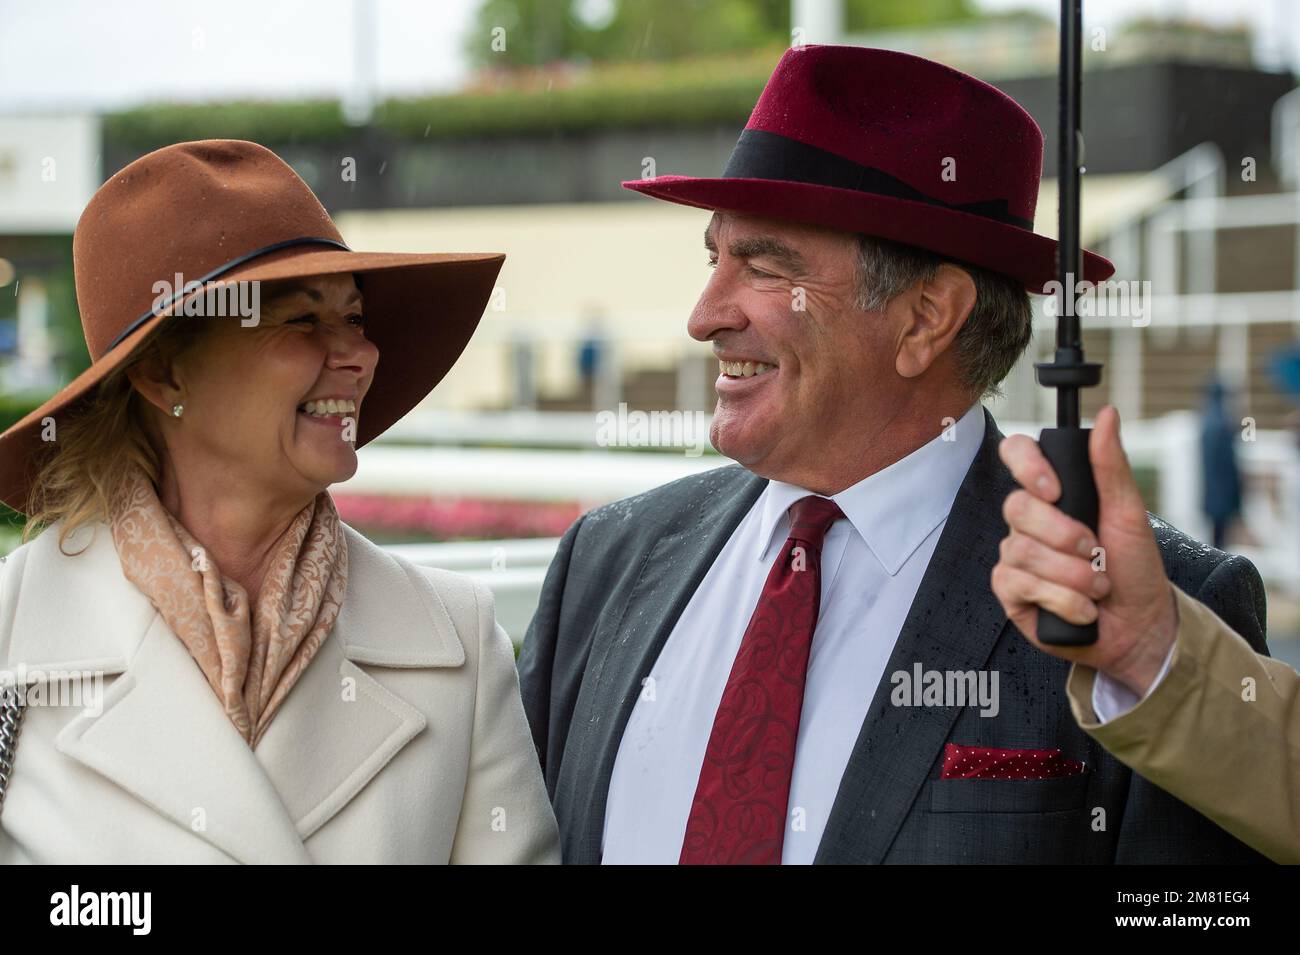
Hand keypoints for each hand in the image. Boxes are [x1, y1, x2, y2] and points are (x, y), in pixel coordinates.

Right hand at [991, 405, 1177, 695]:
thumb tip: (1107, 415)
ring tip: (1097, 587)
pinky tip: (1081, 608)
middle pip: (1017, 507)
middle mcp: (1028, 523)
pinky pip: (1019, 584)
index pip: (1016, 455)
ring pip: (1022, 550)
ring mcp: (1016, 558)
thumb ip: (1111, 465)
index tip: (1055, 489)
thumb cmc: (1135, 567)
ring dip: (1072, 574)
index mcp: (1053, 495)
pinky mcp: (1011, 593)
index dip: (1027, 465)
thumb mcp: (1129, 512)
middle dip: (1064, 534)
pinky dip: (1062, 599)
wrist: (1139, 625)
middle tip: (1094, 550)